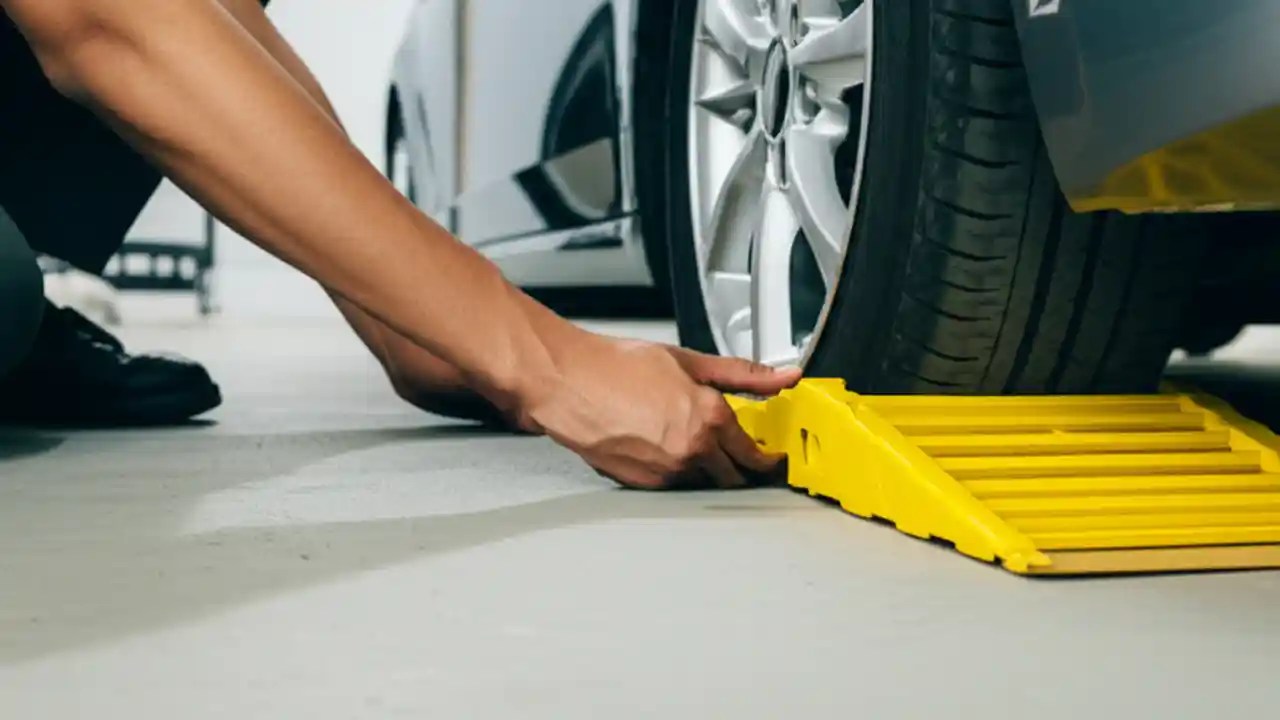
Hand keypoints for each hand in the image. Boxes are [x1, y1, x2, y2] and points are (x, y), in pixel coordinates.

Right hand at [512, 330, 801, 489]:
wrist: (569, 383)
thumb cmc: (618, 367)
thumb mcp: (689, 361)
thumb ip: (743, 374)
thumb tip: (784, 376)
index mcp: (708, 417)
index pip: (753, 454)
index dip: (768, 460)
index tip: (772, 458)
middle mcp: (691, 450)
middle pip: (734, 478)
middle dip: (743, 470)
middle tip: (744, 458)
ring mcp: (666, 471)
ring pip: (704, 483)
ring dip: (709, 471)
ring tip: (695, 446)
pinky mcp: (643, 484)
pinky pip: (674, 485)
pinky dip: (680, 472)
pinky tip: (667, 448)